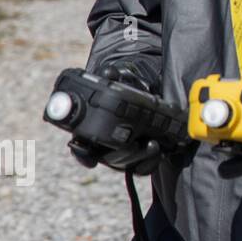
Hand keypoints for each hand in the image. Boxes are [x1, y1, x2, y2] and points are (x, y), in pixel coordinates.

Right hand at [66, 57, 166, 174]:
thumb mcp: (121, 78)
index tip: (91, 160)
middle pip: (109, 158)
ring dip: (141, 159)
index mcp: (90, 129)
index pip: (81, 148)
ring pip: (126, 165)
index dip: (83, 156)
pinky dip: (151, 164)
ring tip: (154, 146)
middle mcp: (103, 145)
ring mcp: (120, 152)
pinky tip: (160, 155)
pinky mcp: (138, 157)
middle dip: (123, 155)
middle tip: (136, 145)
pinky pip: (142, 168)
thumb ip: (114, 75)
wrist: (146, 90)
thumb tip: (109, 72)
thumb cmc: (127, 85)